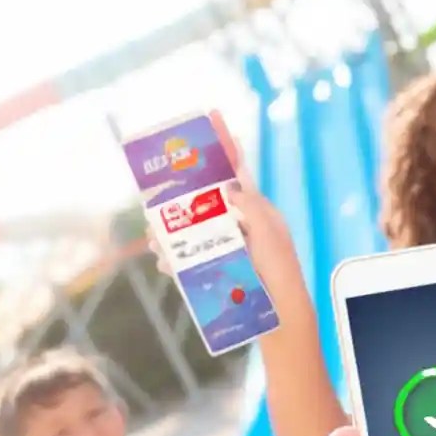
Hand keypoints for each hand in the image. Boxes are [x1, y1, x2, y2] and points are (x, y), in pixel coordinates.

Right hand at [148, 110, 311, 315]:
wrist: (280, 316)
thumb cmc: (280, 271)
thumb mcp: (269, 234)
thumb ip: (250, 207)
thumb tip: (228, 185)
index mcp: (256, 210)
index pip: (237, 171)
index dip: (225, 147)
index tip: (214, 119)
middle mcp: (241, 224)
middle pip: (206, 201)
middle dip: (182, 198)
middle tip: (157, 196)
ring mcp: (229, 247)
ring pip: (194, 230)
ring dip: (172, 232)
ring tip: (155, 238)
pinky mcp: (220, 269)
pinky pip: (192, 258)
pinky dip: (176, 259)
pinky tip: (164, 262)